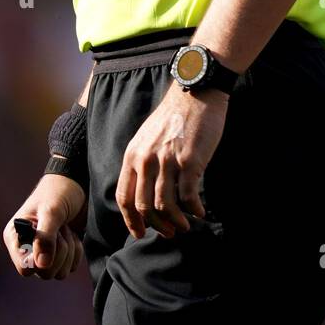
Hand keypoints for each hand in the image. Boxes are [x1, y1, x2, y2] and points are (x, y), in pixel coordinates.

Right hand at [4, 173, 87, 280]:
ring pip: (59, 272)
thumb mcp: (51, 212)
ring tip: (66, 228)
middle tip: (60, 228)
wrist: (77, 184)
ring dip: (68, 250)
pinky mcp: (61, 254)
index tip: (51, 241)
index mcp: (16, 237)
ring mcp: (45, 253)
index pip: (24, 268)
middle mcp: (27, 249)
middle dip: (58, 251)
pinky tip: (73, 234)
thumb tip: (41, 266)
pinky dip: (76, 251)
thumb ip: (45, 238)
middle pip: (44, 273)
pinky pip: (71, 267)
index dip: (40, 260)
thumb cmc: (58, 192)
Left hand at [116, 80, 228, 239]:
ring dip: (176, 222)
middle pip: (143, 206)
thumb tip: (144, 191)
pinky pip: (188, 197)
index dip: (131, 220)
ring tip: (185, 226)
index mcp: (132, 155)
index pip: (124, 197)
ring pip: (164, 206)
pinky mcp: (189, 161)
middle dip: (156, 225)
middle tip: (168, 232)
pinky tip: (199, 212)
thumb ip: (142, 162)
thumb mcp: (147, 138)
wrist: (195, 91)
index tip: (139, 233)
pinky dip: (193, 210)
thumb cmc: (174, 116)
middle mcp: (146, 160)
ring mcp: (167, 161)